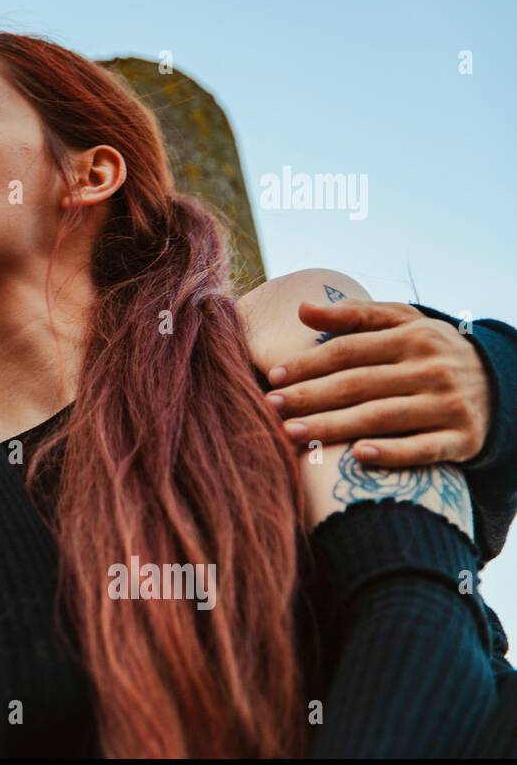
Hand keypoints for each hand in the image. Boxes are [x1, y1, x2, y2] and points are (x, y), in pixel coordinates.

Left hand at [265, 300, 489, 466]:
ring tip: (292, 433)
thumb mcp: (402, 322)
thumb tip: (302, 308)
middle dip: (311, 396)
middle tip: (271, 406)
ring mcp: (447, 405)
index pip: (349, 350)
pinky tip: (358, 456)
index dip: (309, 363)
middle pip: (358, 384)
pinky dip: (392, 453)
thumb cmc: (430, 352)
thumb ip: (353, 314)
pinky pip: (423, 449)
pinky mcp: (462, 439)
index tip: (274, 376)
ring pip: (382, 416)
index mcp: (411, 337)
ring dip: (334, 426)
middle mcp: (430, 369)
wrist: (500, 385)